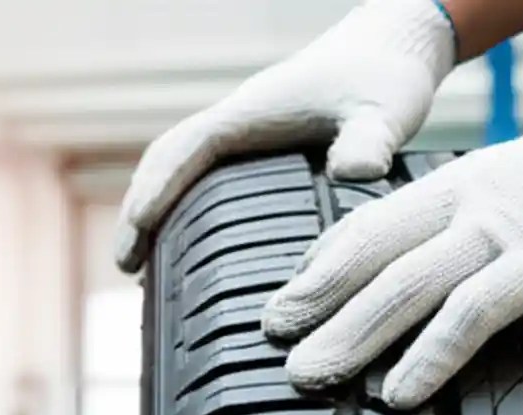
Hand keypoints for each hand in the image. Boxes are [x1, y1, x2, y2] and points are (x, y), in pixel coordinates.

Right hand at [114, 0, 455, 271]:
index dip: (156, 192)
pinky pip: (207, 170)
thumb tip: (354, 174)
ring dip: (156, 204)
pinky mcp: (264, 141)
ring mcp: (249, 130)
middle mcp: (240, 119)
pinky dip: (185, 199)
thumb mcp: (386, 111)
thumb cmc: (388, 73)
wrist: (398, 41)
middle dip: (140, 209)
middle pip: (167, 160)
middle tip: (125, 266)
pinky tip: (194, 237)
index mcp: (251, 113)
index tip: (135, 236)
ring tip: (144, 262)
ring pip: (182, 165)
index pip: (185, 150)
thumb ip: (370, 142)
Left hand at [263, 63, 522, 408]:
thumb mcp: (516, 190)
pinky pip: (475, 314)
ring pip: (408, 287)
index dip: (318, 269)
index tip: (282, 308)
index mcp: (455, 185)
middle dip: (315, 306)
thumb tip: (424, 268)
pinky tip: (398, 394)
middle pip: (373, 259)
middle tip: (273, 348)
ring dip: (352, 336)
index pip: (367, 227)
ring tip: (310, 377)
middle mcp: (470, 202)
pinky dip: (431, 356)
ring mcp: (509, 230)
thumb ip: (467, 223)